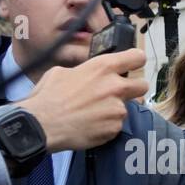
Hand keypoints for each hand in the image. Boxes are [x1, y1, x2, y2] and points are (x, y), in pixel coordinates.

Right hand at [16, 49, 147, 151]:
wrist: (42, 124)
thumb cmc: (48, 96)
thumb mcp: (63, 72)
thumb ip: (86, 72)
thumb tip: (92, 75)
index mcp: (102, 68)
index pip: (136, 57)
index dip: (136, 60)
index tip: (134, 63)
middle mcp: (115, 87)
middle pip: (142, 85)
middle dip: (134, 88)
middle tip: (119, 93)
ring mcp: (118, 109)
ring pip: (125, 108)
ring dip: (113, 110)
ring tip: (92, 113)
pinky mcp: (115, 127)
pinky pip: (115, 125)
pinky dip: (106, 125)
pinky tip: (90, 124)